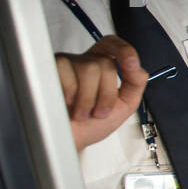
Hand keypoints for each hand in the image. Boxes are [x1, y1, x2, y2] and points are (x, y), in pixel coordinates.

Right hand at [54, 35, 147, 151]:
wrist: (70, 142)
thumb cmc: (91, 126)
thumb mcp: (124, 105)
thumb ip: (136, 84)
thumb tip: (138, 68)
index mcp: (100, 67)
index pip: (112, 45)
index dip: (123, 50)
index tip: (131, 64)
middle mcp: (83, 62)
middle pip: (105, 63)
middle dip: (106, 94)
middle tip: (96, 111)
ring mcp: (66, 65)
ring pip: (89, 68)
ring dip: (88, 99)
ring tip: (81, 112)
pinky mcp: (49, 71)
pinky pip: (66, 71)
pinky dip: (71, 95)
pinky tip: (66, 104)